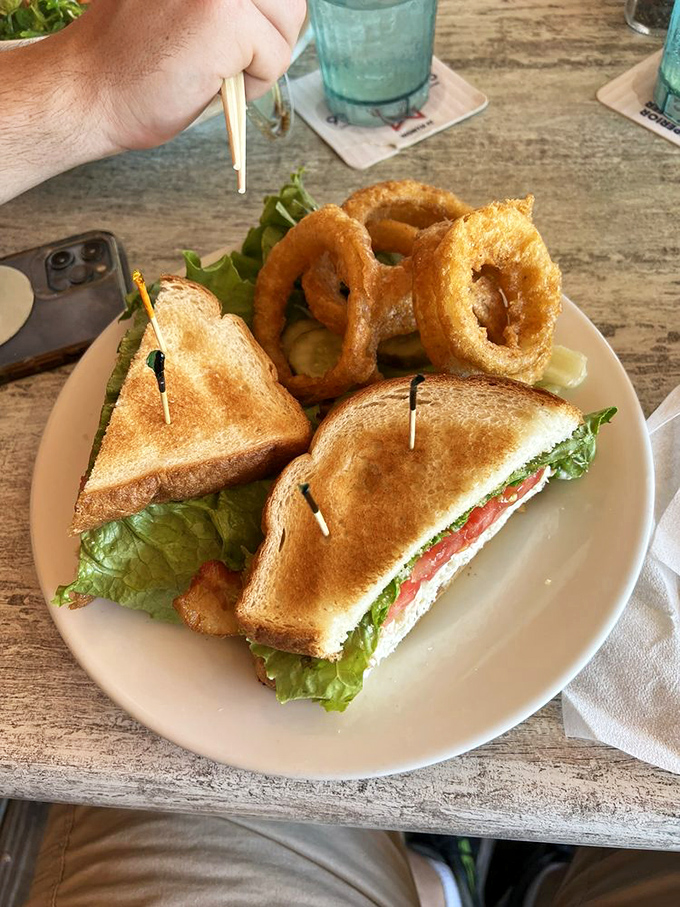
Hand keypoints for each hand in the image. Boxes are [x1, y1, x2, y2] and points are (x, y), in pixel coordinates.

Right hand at [61, 0, 306, 151]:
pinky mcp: (227, 18)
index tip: (233, 38)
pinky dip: (254, 84)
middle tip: (223, 59)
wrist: (90, 89)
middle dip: (270, 36)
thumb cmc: (134, 55)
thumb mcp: (189, 3)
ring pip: (289, 23)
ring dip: (263, 59)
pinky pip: (276, 58)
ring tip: (216, 69)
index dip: (266, 12)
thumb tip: (286, 6)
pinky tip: (211, 82)